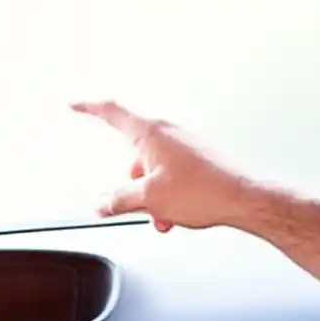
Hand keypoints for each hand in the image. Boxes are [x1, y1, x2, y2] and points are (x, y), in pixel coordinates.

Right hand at [72, 101, 250, 231]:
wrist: (244, 198)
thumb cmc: (204, 190)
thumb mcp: (149, 199)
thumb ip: (118, 200)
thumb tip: (102, 203)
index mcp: (151, 132)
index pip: (112, 111)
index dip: (89, 107)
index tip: (75, 104)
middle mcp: (168, 133)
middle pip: (132, 156)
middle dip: (130, 185)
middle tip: (133, 206)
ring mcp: (183, 145)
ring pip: (151, 171)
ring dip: (150, 196)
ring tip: (163, 215)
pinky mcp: (196, 159)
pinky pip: (169, 176)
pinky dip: (166, 195)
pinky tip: (175, 214)